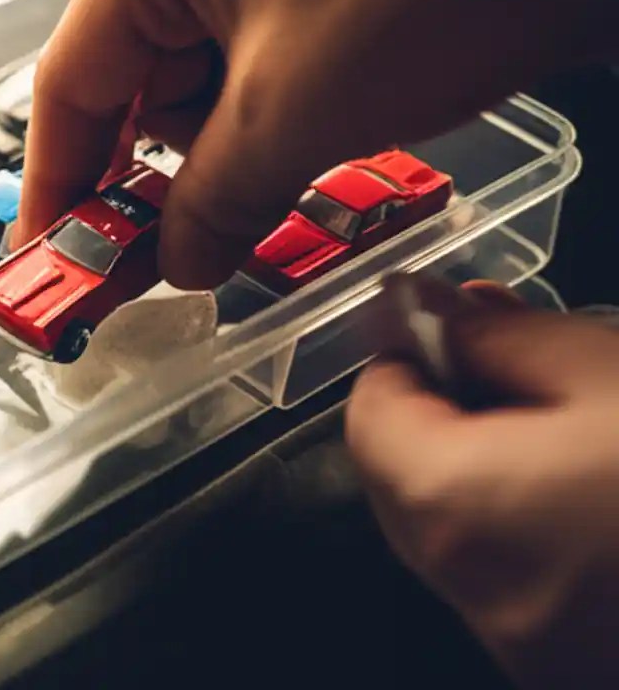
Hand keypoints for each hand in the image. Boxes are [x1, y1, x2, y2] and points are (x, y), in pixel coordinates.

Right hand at [16, 0, 617, 287]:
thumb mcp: (293, 108)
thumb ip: (214, 198)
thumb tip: (182, 262)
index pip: (70, 83)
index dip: (55, 183)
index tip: (50, 259)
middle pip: (136, 93)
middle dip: (140, 187)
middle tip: (138, 270)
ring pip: (206, 98)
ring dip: (212, 176)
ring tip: (219, 241)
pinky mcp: (325, 4)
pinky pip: (265, 88)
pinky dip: (266, 148)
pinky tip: (275, 196)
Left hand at [346, 276, 618, 687]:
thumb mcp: (607, 373)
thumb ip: (501, 339)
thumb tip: (431, 308)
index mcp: (447, 502)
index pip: (368, 411)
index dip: (404, 352)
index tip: (452, 319)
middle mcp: (456, 581)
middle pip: (395, 472)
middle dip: (441, 404)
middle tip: (516, 354)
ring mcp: (510, 635)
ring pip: (449, 524)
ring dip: (483, 458)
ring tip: (569, 416)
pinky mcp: (557, 663)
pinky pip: (504, 571)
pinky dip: (523, 517)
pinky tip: (596, 487)